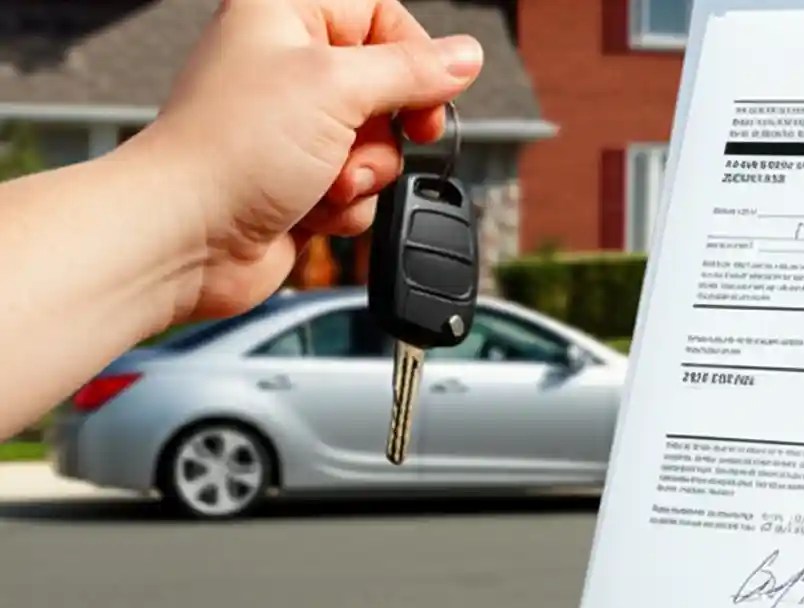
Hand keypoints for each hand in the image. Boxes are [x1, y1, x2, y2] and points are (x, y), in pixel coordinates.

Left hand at [134, 0, 482, 320]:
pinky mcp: (300, 183)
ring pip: (380, 145)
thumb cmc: (231, 150)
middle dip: (386, 128)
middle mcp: (289, 69)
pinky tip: (310, 208)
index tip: (426, 92)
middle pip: (389, 87)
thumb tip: (465, 56)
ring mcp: (295, 130)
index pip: (380, 13)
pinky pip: (360, 189)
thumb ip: (412, 70)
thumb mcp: (337, 87)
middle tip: (368, 139)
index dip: (412, 54)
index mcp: (285, 16)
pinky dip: (346, 205)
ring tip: (324, 182)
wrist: (185, 237)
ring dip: (365, 173)